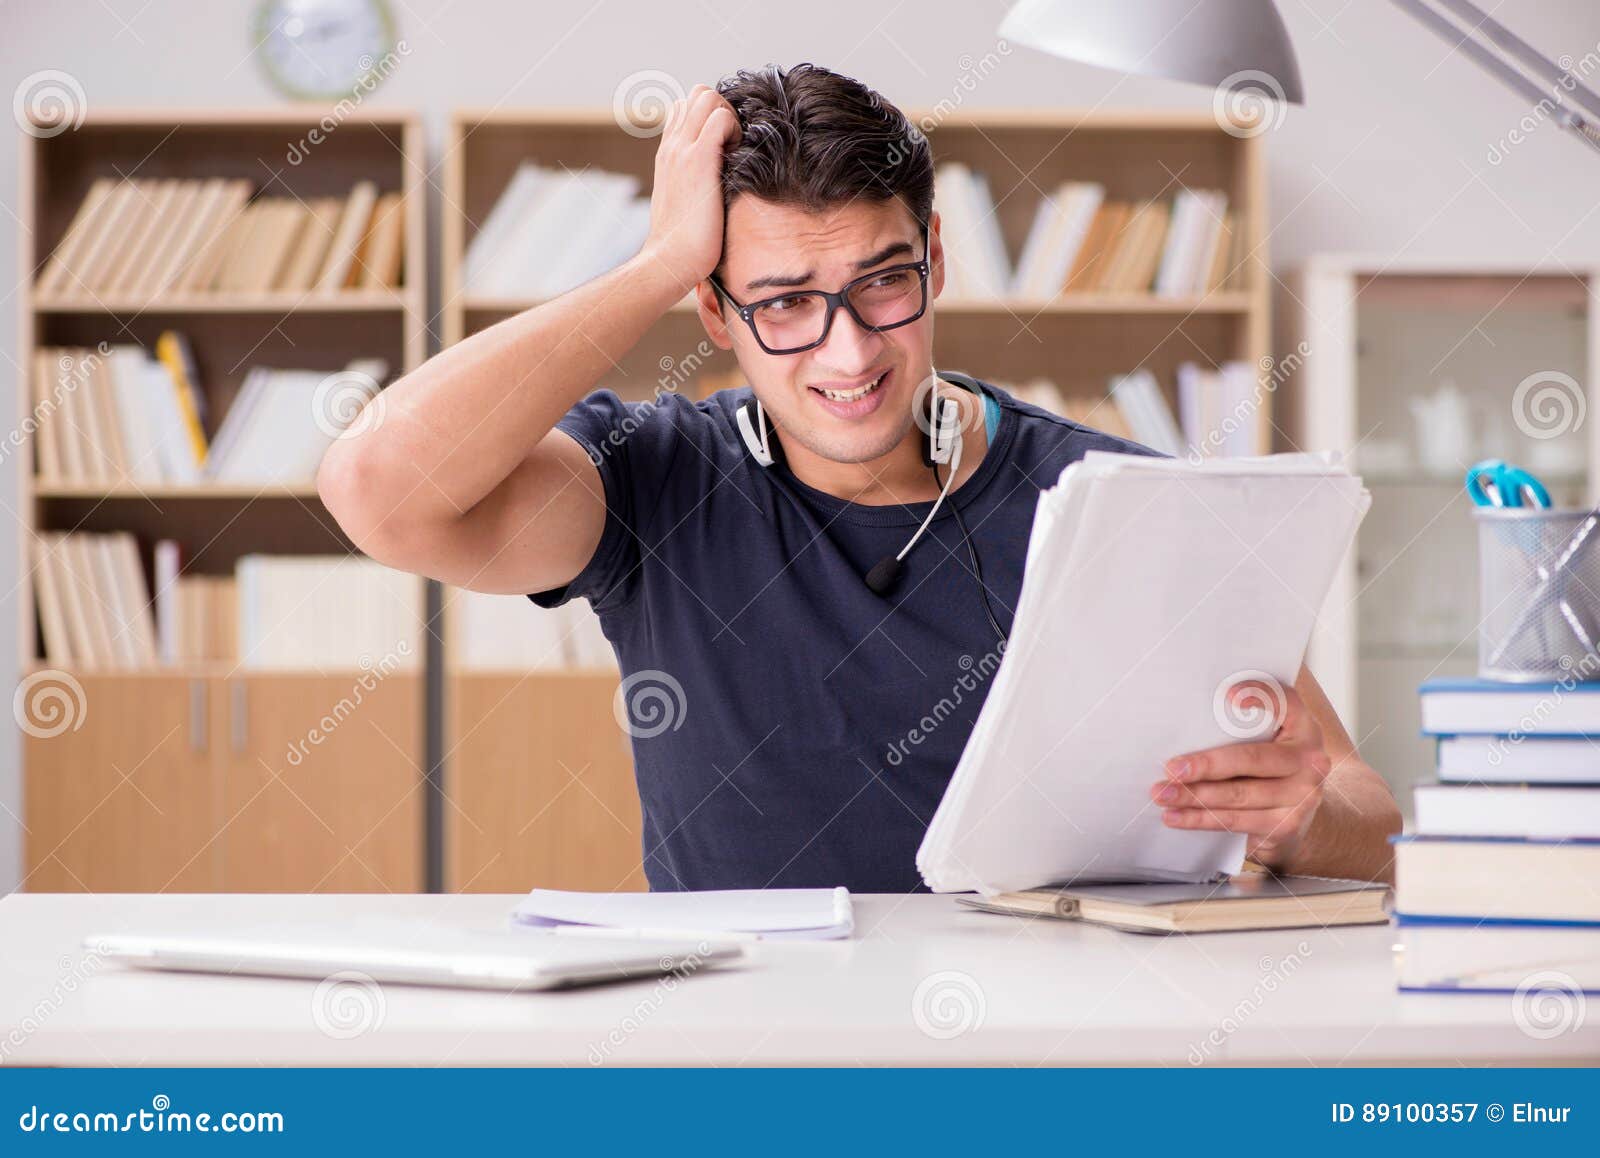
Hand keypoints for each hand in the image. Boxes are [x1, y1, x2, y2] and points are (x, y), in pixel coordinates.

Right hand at [641, 85, 740, 292]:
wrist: (670, 261)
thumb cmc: (682, 244)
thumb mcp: (684, 203)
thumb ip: (693, 183)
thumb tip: (713, 183)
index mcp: (668, 154)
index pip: (686, 108)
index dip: (711, 118)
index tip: (725, 148)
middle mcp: (673, 146)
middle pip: (699, 94)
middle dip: (724, 110)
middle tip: (735, 146)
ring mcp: (683, 150)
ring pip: (708, 96)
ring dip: (730, 116)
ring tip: (735, 150)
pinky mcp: (699, 160)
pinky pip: (721, 118)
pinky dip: (736, 129)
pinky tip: (738, 158)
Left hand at [1149, 680, 1333, 869]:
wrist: (1295, 809)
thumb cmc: (1268, 762)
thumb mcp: (1266, 735)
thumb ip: (1243, 721)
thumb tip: (1193, 716)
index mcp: (1303, 726)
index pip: (1284, 702)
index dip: (1259, 696)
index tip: (1228, 695)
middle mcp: (1310, 760)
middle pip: (1252, 759)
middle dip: (1207, 765)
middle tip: (1172, 768)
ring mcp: (1302, 796)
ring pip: (1240, 795)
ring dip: (1195, 796)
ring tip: (1163, 794)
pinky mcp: (1286, 826)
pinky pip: (1236, 821)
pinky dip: (1200, 819)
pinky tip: (1175, 816)